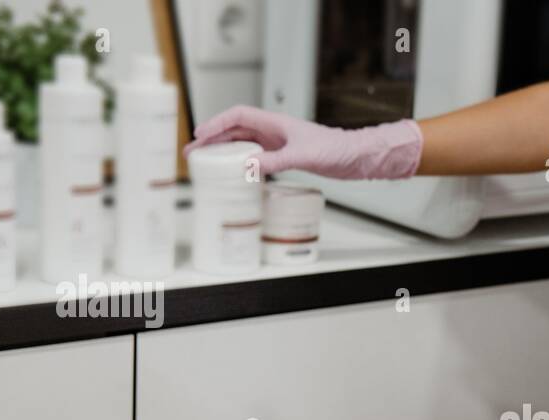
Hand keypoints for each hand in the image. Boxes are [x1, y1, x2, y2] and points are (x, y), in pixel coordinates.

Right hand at [183, 105, 422, 179]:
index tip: (199, 135)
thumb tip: (248, 166)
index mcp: (275, 122)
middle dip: (212, 140)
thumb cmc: (335, 150)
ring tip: (206, 164)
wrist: (356, 157)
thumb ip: (275, 161)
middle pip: (235, 131)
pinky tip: (234, 174)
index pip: (237, 116)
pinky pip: (256, 158)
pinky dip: (242, 163)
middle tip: (192, 153)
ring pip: (243, 144)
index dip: (216, 124)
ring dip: (224, 152)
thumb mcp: (303, 156)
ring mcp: (279, 143)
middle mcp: (274, 130)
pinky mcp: (286, 156)